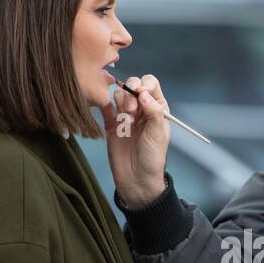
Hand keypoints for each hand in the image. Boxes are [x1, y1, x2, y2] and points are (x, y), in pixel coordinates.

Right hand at [102, 73, 169, 208]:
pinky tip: (111, 115)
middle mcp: (141, 108)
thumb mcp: (158, 134)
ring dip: (121, 101)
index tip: (141, 95)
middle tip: (130, 110)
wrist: (136, 178)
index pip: (150, 84)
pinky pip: (105, 106)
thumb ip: (153, 111)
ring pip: (119, 94)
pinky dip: (105, 105)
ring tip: (125, 120)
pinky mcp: (110, 123)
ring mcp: (125, 114)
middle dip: (130, 92)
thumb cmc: (152, 158)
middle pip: (133, 85)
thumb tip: (143, 93)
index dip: (145, 85)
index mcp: (157, 108)